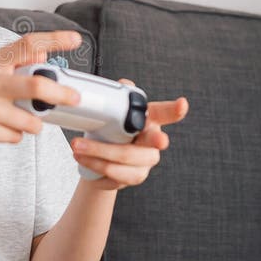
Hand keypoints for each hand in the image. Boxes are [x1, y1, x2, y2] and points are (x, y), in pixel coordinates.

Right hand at [0, 31, 83, 147]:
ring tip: (22, 120)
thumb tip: (41, 57)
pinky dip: (15, 136)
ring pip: (31, 121)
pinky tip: (0, 129)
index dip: (54, 40)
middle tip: (74, 98)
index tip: (75, 39)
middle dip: (62, 94)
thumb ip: (6, 64)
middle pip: (37, 86)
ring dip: (35, 124)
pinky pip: (15, 137)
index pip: (27, 44)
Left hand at [70, 79, 189, 191]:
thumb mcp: (112, 113)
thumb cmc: (111, 132)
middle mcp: (152, 142)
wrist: (99, 160)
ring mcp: (145, 162)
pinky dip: (94, 165)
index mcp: (149, 120)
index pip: (165, 113)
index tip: (182, 104)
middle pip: (150, 142)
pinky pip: (116, 174)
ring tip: (78, 146)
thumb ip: (118, 96)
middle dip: (150, 139)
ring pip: (126, 159)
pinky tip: (83, 158)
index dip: (174, 110)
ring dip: (98, 153)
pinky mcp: (133, 177)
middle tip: (155, 139)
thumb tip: (124, 83)